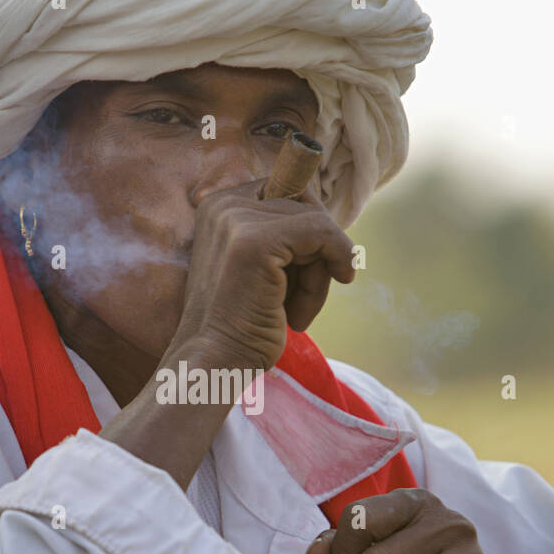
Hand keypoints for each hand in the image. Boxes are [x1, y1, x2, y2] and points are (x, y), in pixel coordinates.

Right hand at [167, 177, 355, 373]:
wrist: (215, 361)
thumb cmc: (242, 324)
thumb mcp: (262, 269)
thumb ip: (286, 237)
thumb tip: (331, 222)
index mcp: (219, 206)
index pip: (287, 192)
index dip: (309, 231)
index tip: (309, 269)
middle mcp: (223, 203)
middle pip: (304, 207)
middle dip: (315, 255)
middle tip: (298, 300)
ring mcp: (237, 219)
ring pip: (316, 223)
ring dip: (320, 273)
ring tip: (296, 312)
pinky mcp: (256, 240)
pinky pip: (323, 230)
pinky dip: (339, 258)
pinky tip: (325, 294)